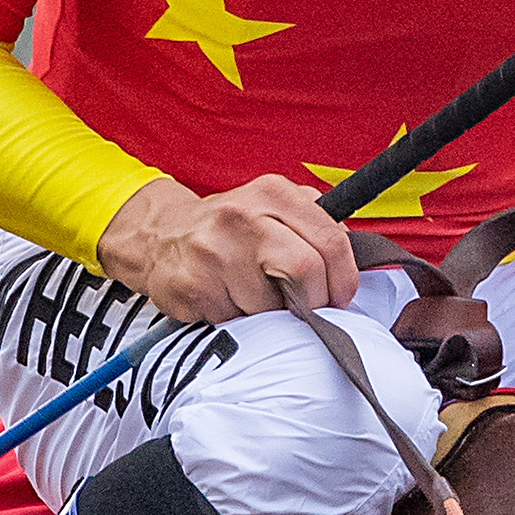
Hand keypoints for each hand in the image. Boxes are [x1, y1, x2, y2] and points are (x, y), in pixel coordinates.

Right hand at [97, 175, 357, 324]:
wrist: (161, 235)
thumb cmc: (234, 229)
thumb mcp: (276, 207)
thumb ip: (318, 223)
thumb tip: (353, 257)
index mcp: (274, 193)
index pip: (330, 242)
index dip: (343, 280)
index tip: (339, 297)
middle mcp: (243, 216)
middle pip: (305, 271)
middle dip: (312, 301)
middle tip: (302, 307)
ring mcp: (213, 250)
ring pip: (269, 306)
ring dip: (269, 314)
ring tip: (252, 296)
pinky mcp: (191, 284)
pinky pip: (234, 320)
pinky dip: (236, 319)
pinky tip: (225, 299)